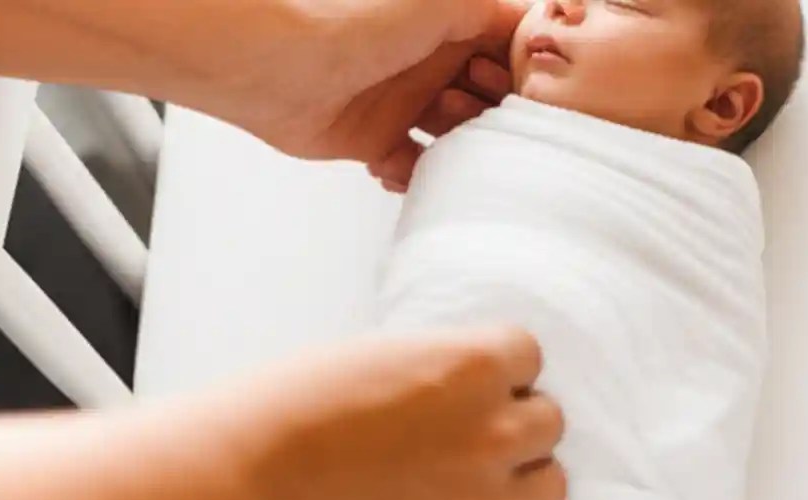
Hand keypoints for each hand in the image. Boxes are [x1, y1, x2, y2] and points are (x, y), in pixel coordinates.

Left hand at [203, 0, 528, 191]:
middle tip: (494, 125)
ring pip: (457, 134)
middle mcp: (427, 60)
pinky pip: (414, 166)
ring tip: (464, 150)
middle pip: (487, 97)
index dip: (525, 75)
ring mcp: (402, 101)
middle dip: (498, 116)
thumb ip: (496, 13)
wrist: (273, 62)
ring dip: (468, 148)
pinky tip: (422, 171)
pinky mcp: (374, 139)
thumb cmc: (350, 19)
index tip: (534, 97)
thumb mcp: (443, 0)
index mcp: (448, 21)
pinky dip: (424, 175)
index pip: (507, 50)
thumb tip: (534, 30)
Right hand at [215, 327, 565, 499]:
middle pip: (549, 422)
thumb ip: (442, 368)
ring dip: (520, 485)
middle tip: (466, 440)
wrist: (240, 485)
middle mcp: (493, 430)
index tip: (468, 389)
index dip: (498, 372)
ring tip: (473, 489)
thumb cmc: (289, 410)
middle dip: (514, 426)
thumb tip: (469, 385)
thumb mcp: (380, 356)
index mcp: (472, 365)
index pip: (528, 355)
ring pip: (551, 487)